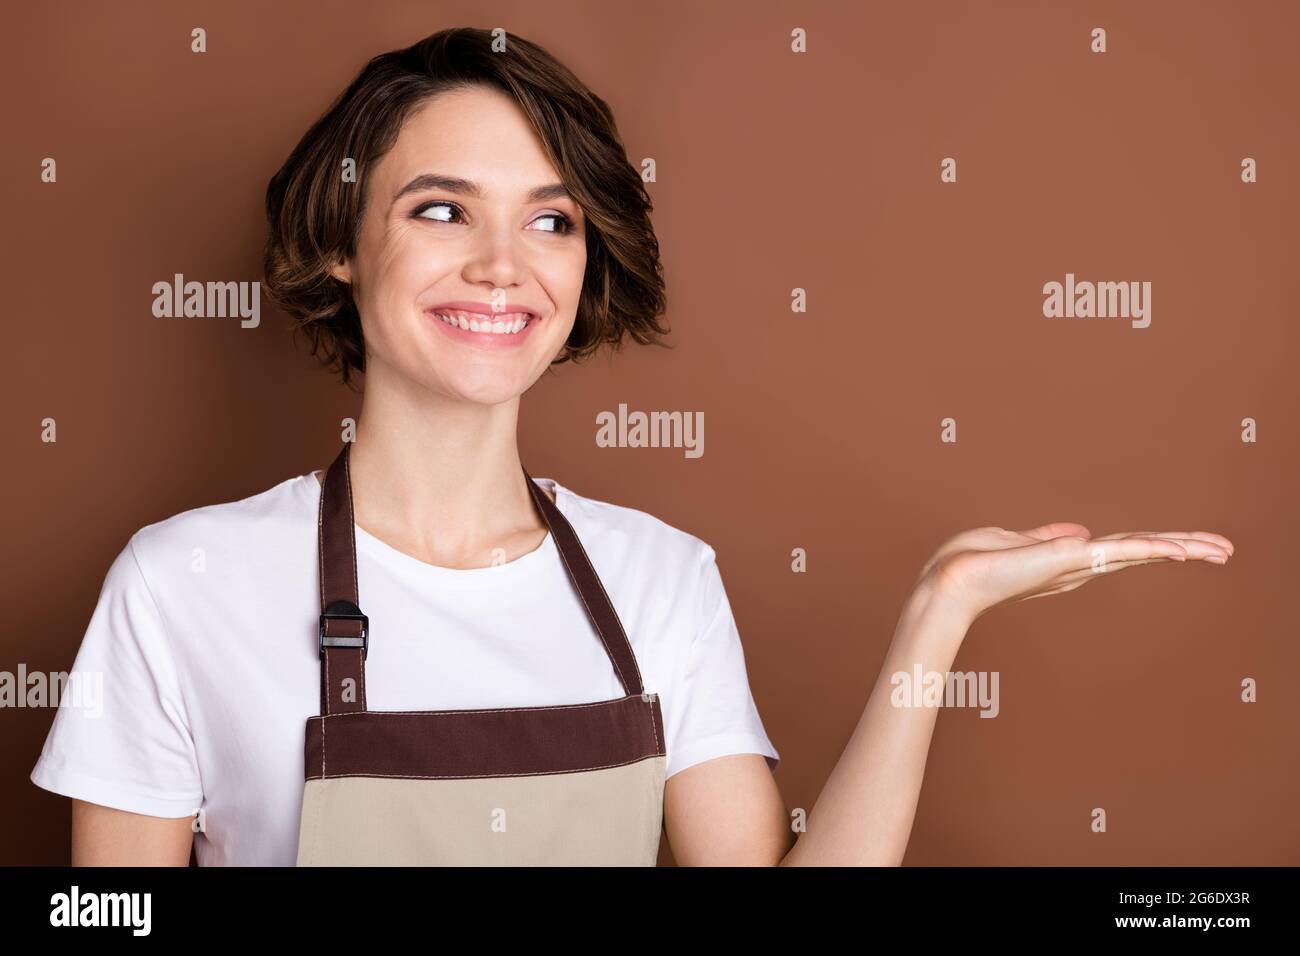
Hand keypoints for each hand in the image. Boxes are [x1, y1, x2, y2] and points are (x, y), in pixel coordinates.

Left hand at [917, 523, 1233, 623]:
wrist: (950, 582)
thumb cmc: (970, 564)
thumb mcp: (1013, 542)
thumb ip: (1047, 537)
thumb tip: (1077, 532)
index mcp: (1067, 559)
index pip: (1120, 548)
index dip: (1155, 544)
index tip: (1188, 545)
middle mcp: (1078, 566)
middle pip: (1141, 551)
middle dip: (1184, 548)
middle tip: (1226, 550)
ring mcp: (1077, 566)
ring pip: (1140, 550)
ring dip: (1184, 547)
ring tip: (1223, 549)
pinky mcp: (1070, 561)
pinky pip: (1120, 551)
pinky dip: (1154, 549)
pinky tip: (1184, 551)